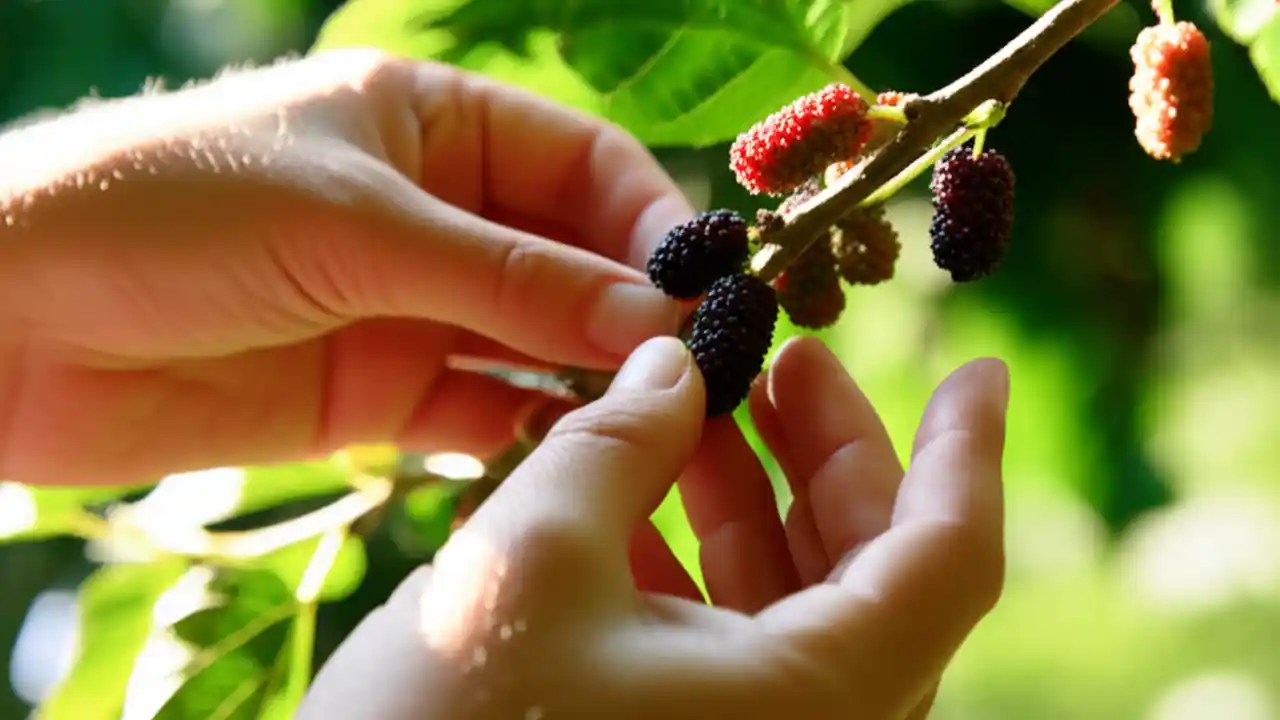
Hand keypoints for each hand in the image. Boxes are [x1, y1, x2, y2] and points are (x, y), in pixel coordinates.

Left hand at [0, 50, 689, 483]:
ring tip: (653, 420)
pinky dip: (527, 434)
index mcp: (430, 124)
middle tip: (698, 371)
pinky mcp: (377, 391)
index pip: (583, 163)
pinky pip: (481, 412)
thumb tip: (653, 316)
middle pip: (570, 257)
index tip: (701, 288)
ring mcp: (407, 305)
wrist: (9, 323)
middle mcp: (432, 212)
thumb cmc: (169, 214)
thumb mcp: (357, 225)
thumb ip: (509, 277)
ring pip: (535, 342)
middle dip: (630, 309)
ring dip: (590, 378)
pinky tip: (569, 455)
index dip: (649, 221)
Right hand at [300, 336, 1009, 719]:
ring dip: (748, 501)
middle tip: (779, 359)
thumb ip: (621, 438)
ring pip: (796, 609)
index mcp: (815, 699)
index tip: (975, 368)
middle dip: (826, 453)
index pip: (949, 558)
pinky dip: (696, 567)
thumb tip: (676, 360)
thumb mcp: (531, 556)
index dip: (964, 449)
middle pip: (873, 573)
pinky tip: (630, 504)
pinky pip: (730, 652)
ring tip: (687, 412)